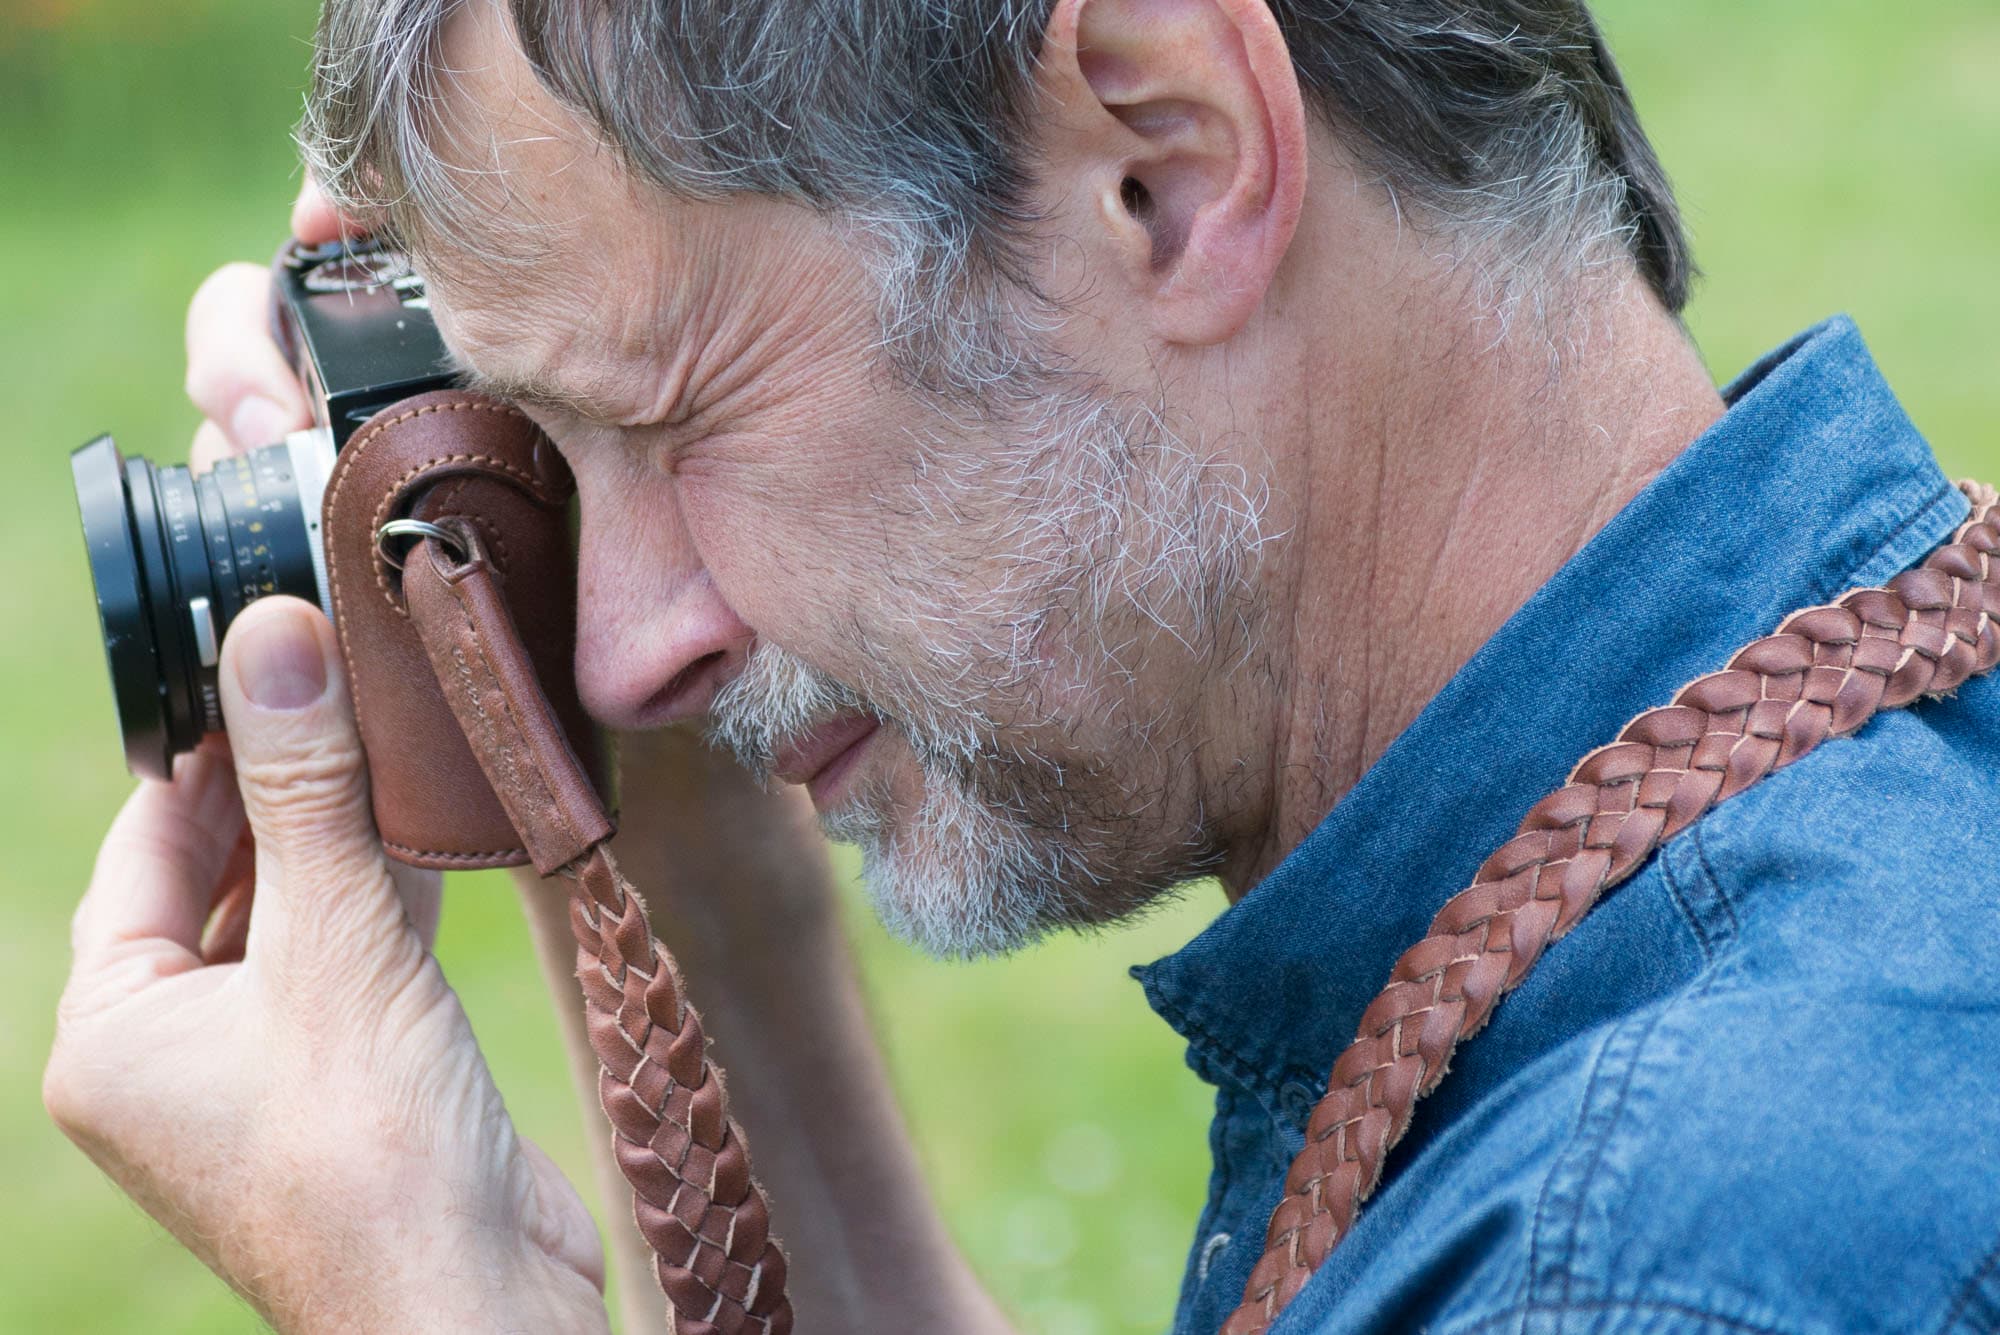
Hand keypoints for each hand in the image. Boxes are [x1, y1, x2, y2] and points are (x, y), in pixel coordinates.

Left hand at [46, 178, 609, 1332]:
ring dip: (346, 827)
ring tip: (398, 724)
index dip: (204, 742)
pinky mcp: (354, 1076)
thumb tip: (269, 632)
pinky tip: (436, 818)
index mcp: (115, 1033)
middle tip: (344, 667)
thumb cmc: (376, 1157)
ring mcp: (267, 1068)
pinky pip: (354, 954)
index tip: (265, 643)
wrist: (479, 1306)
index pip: (143, 844)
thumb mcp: (333, 949)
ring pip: (297, 908)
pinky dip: (390, 888)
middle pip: (222, 870)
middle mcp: (174, 1051)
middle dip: (284, 776)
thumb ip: (303, 791)